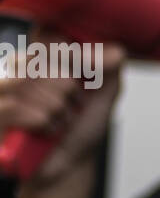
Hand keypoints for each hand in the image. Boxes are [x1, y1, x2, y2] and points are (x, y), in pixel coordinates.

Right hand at [0, 29, 125, 187]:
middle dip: (65, 86)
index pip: (46, 34)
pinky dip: (41, 120)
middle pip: (37, 58)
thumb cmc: (84, 125)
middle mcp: (16, 69)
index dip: (67, 53)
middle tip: (73, 105)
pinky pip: (11, 106)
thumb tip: (97, 50)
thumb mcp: (109, 89)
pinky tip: (50, 129)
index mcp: (43, 56)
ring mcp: (1, 92)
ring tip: (62, 118)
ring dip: (54, 105)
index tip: (82, 76)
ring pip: (23, 80)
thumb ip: (111, 62)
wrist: (71, 163)